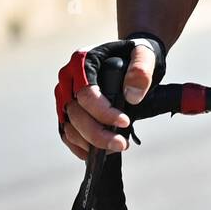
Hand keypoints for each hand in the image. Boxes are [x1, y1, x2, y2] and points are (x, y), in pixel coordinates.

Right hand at [55, 35, 165, 160]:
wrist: (130, 59)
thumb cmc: (135, 56)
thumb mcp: (145, 55)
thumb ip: (141, 69)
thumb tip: (131, 96)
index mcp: (82, 61)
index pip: (86, 93)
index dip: (103, 112)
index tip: (125, 122)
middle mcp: (68, 78)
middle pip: (75, 113)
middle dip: (97, 134)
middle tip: (121, 144)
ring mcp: (66, 96)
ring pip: (69, 125)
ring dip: (89, 143)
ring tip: (115, 148)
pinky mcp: (68, 110)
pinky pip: (66, 132)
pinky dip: (78, 146)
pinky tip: (96, 153)